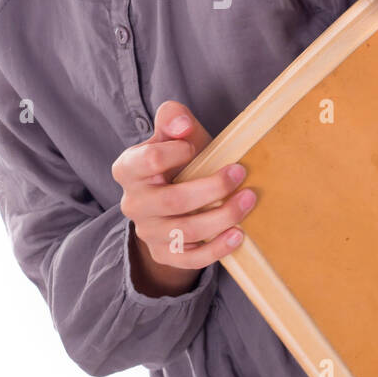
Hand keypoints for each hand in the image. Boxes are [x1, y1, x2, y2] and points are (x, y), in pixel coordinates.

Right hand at [111, 99, 256, 275]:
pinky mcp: (164, 254)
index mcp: (128, 169)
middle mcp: (133, 204)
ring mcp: (148, 232)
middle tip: (240, 173)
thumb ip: (173, 118)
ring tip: (249, 199)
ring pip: (186, 231)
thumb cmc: (179, 162)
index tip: (194, 147)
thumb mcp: (174, 136)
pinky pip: (191, 259)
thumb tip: (182, 124)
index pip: (149, 160)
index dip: (175, 152)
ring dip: (223, 216)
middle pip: (173, 201)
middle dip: (212, 187)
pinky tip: (238, 234)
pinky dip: (217, 248)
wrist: (175, 201)